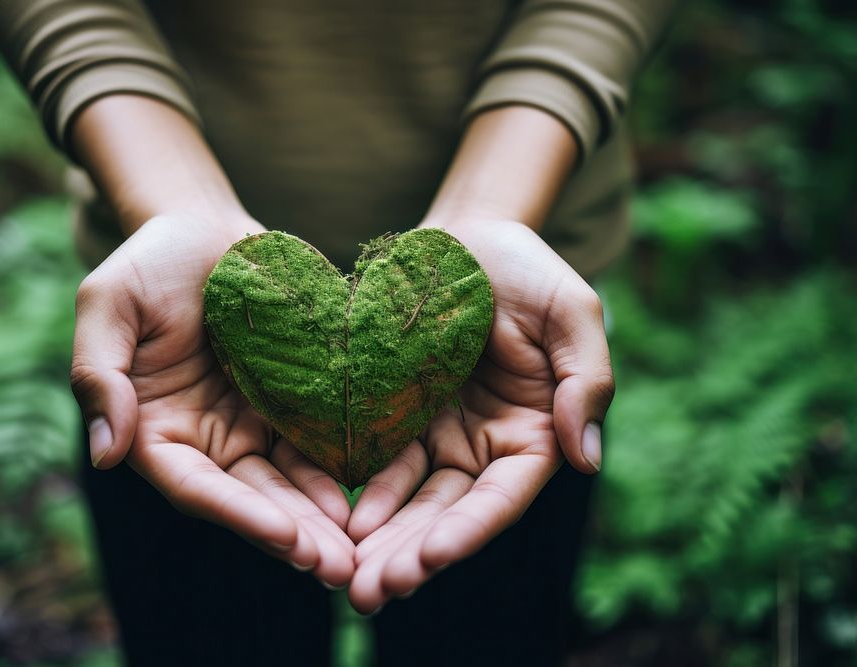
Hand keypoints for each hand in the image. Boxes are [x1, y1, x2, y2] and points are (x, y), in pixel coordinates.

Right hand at [70, 213, 354, 586]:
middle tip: (339, 568)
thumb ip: (98, 375)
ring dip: (325, 519)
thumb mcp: (108, 306)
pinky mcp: (292, 404)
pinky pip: (319, 444)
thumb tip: (105, 453)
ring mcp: (251, 426)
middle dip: (294, 536)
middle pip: (251, 499)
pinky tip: (378, 493)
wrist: (206, 229)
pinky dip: (344, 472)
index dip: (239, 514)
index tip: (285, 537)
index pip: (196, 488)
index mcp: (156, 431)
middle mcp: (205, 441)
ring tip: (363, 549)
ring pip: (290, 483)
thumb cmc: (149, 262)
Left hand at [345, 218, 614, 612]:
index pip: (500, 497)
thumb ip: (587, 380)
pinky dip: (349, 492)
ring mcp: (433, 433)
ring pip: (404, 499)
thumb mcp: (571, 311)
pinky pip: (367, 459)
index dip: (467, 531)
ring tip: (344, 574)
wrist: (460, 236)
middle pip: (446, 513)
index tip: (430, 558)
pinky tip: (323, 517)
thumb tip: (588, 459)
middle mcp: (480, 446)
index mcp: (530, 433)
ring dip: (376, 539)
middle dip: (410, 554)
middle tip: (371, 593)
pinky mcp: (389, 414)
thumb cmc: (523, 268)